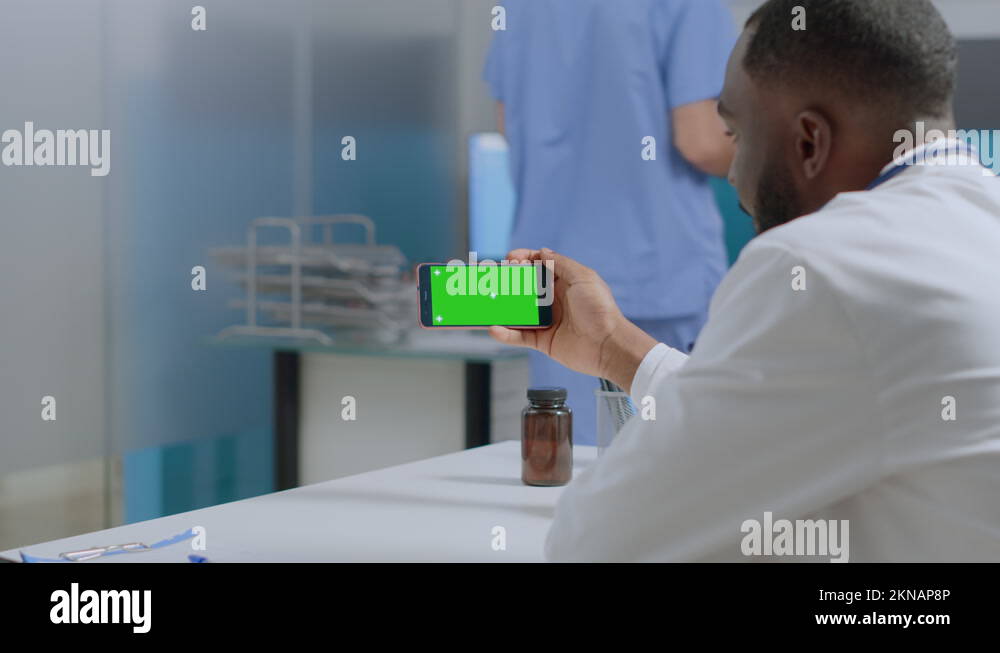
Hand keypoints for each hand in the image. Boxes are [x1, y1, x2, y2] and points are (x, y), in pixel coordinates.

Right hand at [488, 248, 657, 392]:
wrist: (607, 345)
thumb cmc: (600, 311)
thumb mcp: (583, 277)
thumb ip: (561, 263)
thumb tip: (542, 251)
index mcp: (564, 282)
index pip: (538, 266)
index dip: (523, 259)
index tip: (509, 258)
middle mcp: (553, 300)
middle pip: (524, 287)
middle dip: (507, 282)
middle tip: (493, 279)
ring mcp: (546, 320)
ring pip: (517, 311)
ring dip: (501, 307)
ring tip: (485, 303)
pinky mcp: (542, 340)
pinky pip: (519, 336)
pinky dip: (505, 333)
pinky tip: (494, 328)